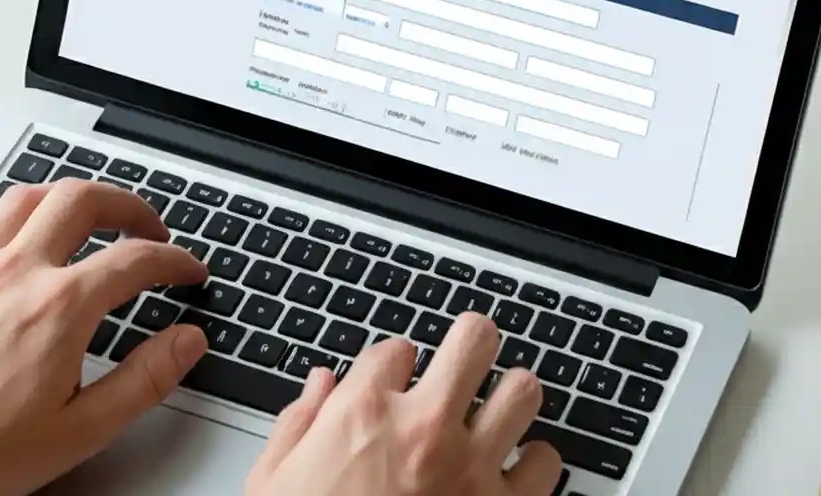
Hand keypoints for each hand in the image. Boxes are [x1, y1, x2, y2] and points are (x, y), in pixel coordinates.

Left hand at [0, 180, 209, 495]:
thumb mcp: (82, 430)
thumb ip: (145, 379)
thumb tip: (187, 341)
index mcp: (59, 309)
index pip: (136, 259)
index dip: (174, 260)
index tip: (187, 271)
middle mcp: (17, 273)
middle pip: (83, 199)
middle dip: (129, 206)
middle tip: (150, 231)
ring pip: (31, 196)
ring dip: (73, 199)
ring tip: (96, 220)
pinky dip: (23, 218)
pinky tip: (31, 243)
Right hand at [247, 313, 562, 495]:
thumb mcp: (272, 482)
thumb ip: (299, 423)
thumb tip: (320, 382)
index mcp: (362, 416)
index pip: (395, 348)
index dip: (395, 364)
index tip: (396, 380)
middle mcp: (424, 429)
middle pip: (474, 340)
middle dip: (471, 344)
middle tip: (468, 357)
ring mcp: (473, 469)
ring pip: (523, 392)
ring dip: (510, 400)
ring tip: (498, 413)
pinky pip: (548, 463)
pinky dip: (536, 464)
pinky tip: (516, 471)